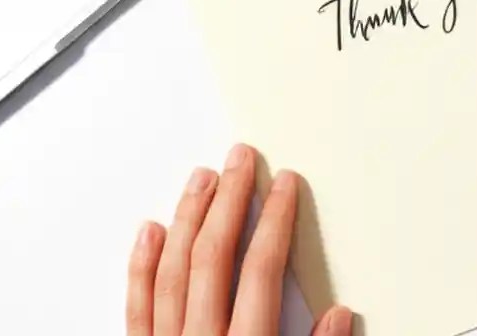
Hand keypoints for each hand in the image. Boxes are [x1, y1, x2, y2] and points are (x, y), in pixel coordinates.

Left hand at [126, 144, 352, 335]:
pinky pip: (137, 305)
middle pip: (213, 257)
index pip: (261, 270)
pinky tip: (151, 231)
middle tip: (239, 161)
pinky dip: (141, 266)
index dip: (275, 221)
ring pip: (173, 272)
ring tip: (201, 178)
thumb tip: (339, 315)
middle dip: (229, 201)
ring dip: (188, 219)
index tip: (284, 185)